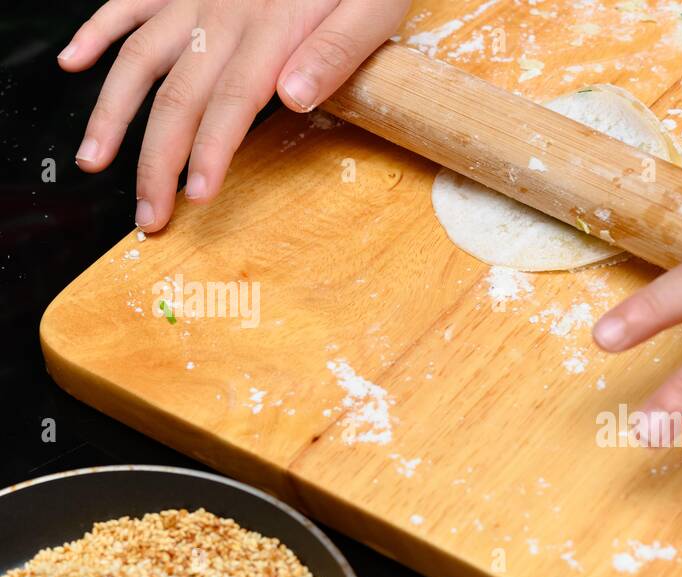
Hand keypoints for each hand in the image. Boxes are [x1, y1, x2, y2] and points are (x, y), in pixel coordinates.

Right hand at [59, 0, 410, 231]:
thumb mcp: (372, 7)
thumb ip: (336, 52)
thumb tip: (293, 96)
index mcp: (274, 28)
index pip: (233, 102)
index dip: (210, 152)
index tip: (194, 194)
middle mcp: (224, 12)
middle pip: (178, 95)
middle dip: (156, 160)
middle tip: (147, 214)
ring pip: (140, 55)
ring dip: (112, 110)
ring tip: (94, 158)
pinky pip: (129, 2)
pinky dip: (97, 30)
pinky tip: (73, 62)